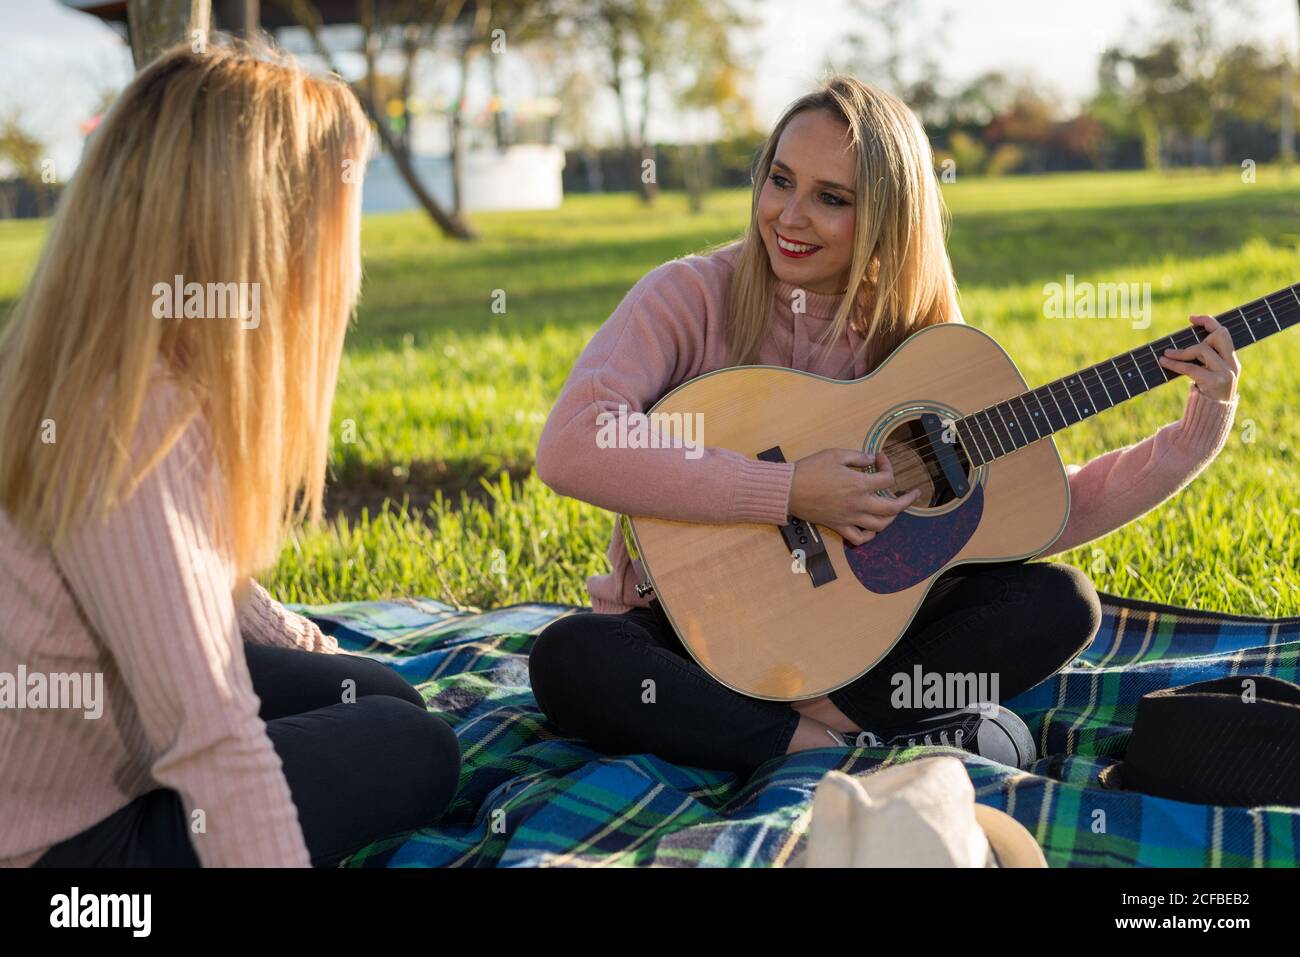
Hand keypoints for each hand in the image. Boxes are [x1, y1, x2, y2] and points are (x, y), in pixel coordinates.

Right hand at [789, 448, 920, 546]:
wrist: (788, 489)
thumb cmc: (809, 470)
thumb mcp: (835, 454)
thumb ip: (857, 456)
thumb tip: (872, 458)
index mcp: (859, 484)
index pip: (887, 478)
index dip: (888, 465)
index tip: (879, 459)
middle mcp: (858, 503)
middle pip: (893, 507)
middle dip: (907, 500)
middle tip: (913, 493)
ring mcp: (849, 517)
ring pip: (880, 525)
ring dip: (892, 517)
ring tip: (894, 509)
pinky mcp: (838, 525)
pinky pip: (859, 538)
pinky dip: (870, 536)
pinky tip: (872, 528)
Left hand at [1158, 313, 1239, 401]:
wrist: (1210, 420)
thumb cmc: (1205, 396)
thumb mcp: (1209, 376)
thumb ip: (1205, 361)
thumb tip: (1184, 343)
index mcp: (1232, 361)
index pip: (1224, 334)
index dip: (1209, 322)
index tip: (1191, 318)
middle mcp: (1232, 365)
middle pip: (1219, 336)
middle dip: (1199, 334)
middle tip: (1182, 340)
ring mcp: (1225, 373)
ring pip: (1203, 349)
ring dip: (1181, 352)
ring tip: (1166, 355)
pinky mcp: (1214, 382)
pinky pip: (1191, 367)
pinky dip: (1175, 363)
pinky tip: (1164, 362)